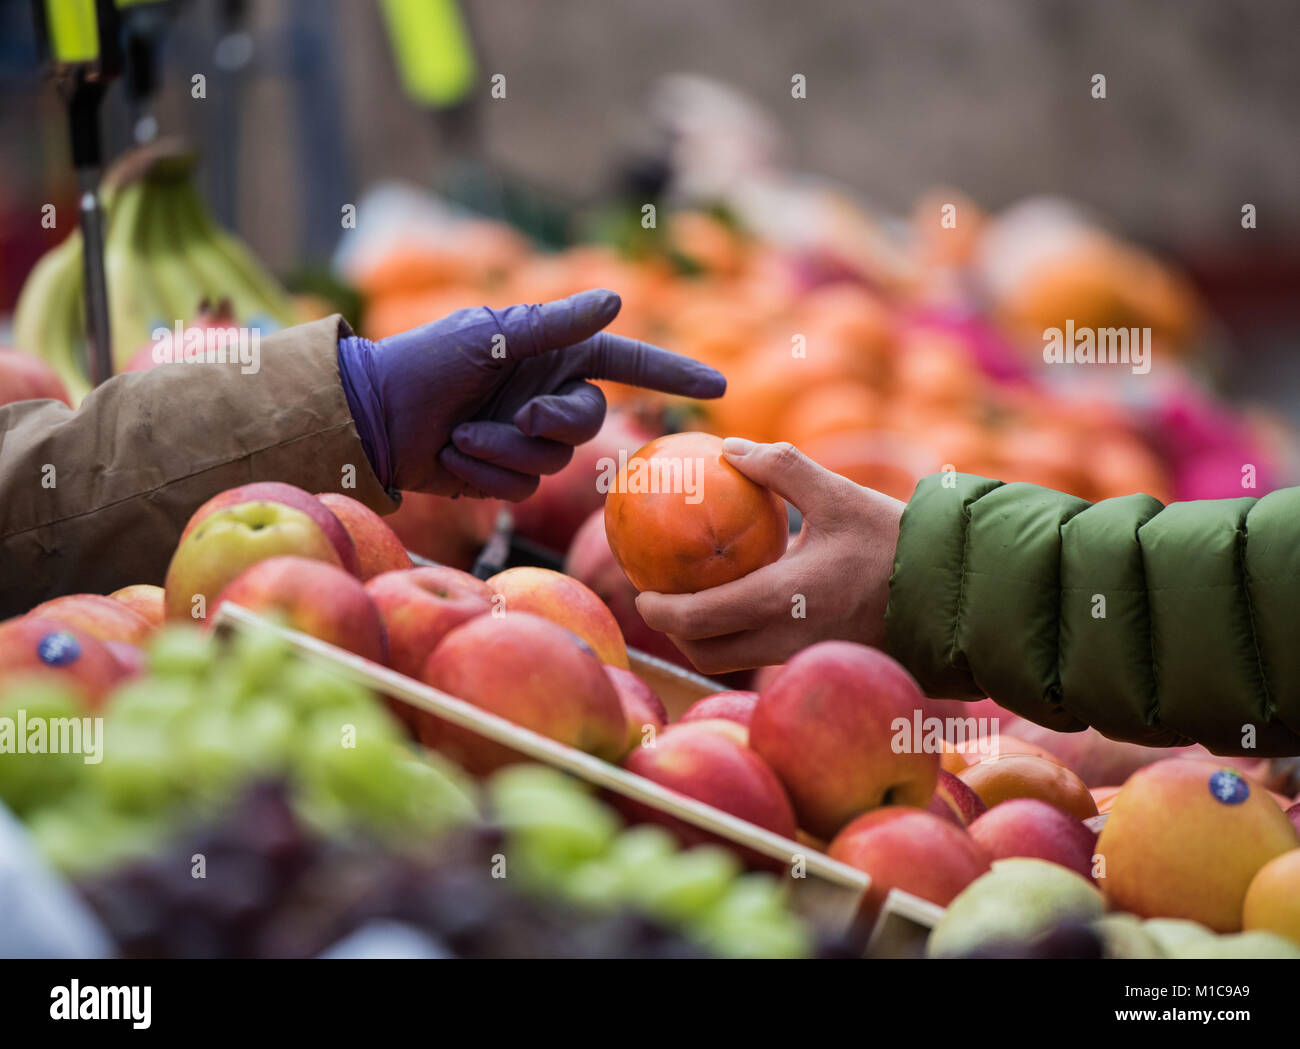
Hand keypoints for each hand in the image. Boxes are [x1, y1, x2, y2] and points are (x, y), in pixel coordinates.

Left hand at [338, 289, 724, 498]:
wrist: (374, 417)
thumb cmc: (426, 362)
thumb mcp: (490, 333)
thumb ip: (554, 324)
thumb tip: (615, 299)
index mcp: (552, 352)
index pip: (626, 361)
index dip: (672, 374)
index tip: (717, 387)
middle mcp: (546, 392)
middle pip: (588, 421)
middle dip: (553, 421)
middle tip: (520, 415)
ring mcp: (526, 435)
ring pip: (553, 460)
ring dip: (505, 450)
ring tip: (462, 435)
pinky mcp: (504, 472)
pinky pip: (521, 485)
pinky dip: (486, 471)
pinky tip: (453, 455)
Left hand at [635, 439, 904, 674]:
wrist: (961, 596)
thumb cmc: (899, 543)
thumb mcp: (839, 494)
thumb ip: (782, 468)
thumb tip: (731, 448)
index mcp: (782, 601)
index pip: (698, 620)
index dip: (659, 611)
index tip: (641, 592)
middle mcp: (788, 640)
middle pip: (708, 655)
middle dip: (677, 633)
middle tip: (663, 600)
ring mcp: (808, 656)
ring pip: (738, 660)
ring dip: (712, 636)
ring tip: (704, 598)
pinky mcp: (827, 659)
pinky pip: (770, 655)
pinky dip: (748, 636)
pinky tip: (754, 601)